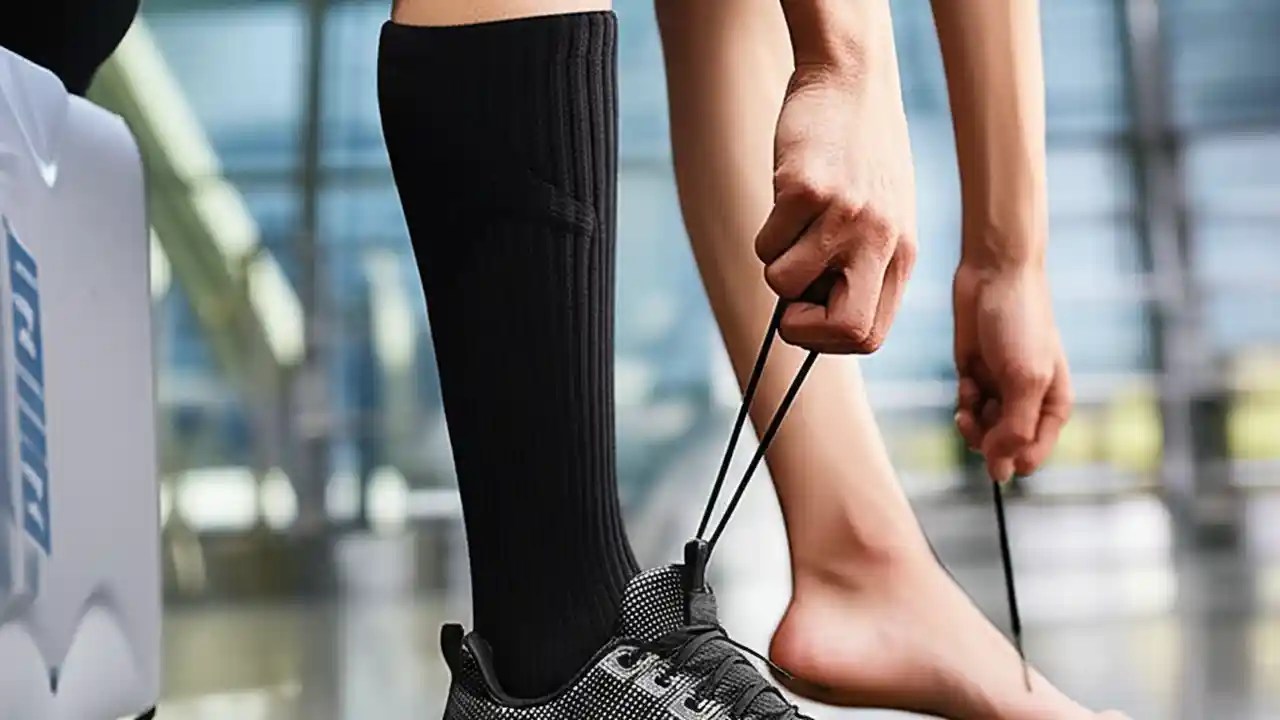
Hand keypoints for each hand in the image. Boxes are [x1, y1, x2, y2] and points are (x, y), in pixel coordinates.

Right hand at [755, 65, 916, 353]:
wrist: (853, 79)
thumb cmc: (861, 154)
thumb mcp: (884, 215)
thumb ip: (862, 265)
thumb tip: (811, 318)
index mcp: (902, 253)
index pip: (869, 335)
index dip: (829, 342)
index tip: (809, 318)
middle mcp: (881, 239)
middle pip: (845, 329)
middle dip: (801, 330)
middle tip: (788, 300)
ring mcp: (845, 215)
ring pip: (785, 284)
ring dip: (775, 266)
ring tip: (791, 228)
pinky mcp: (807, 190)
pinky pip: (767, 243)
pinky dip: (765, 231)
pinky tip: (786, 197)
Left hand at [953, 262, 1071, 482]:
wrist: (993, 277)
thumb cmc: (1019, 324)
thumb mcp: (1025, 380)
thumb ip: (1016, 429)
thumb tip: (1001, 474)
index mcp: (1054, 407)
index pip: (1033, 455)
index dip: (1011, 456)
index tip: (994, 442)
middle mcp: (1029, 404)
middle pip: (1004, 448)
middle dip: (985, 438)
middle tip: (972, 418)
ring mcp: (1001, 392)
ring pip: (983, 433)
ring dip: (971, 422)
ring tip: (968, 400)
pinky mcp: (976, 379)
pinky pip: (967, 409)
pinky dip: (963, 400)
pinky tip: (965, 380)